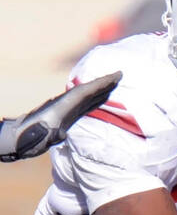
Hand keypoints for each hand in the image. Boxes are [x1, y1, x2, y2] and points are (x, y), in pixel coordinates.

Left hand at [0, 71, 121, 161]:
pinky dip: (94, 102)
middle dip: (104, 84)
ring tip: (114, 87)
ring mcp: (65, 111)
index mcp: (63, 106)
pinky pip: (83, 107)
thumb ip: (53, 131)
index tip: (117, 75)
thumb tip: (59, 132)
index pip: (86, 91)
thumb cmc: (30, 137)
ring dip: (100, 92)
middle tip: (120, 76)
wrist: (17, 138)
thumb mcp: (42, 134)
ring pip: (86, 98)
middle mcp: (65, 105)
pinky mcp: (64, 118)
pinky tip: (100, 102)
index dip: (102, 83)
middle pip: (88, 91)